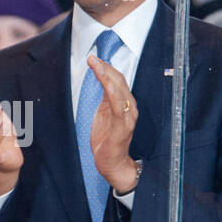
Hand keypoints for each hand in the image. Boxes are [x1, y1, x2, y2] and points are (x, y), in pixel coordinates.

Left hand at [87, 55, 139, 191]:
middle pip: (119, 82)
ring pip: (119, 91)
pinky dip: (113, 93)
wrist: (113, 163)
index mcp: (125, 104)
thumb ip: (106, 98)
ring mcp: (127, 118)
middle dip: (106, 68)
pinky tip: (106, 84)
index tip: (94, 59)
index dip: (107, 68)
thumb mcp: (104, 114)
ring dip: (107, 76)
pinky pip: (118, 107)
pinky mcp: (122, 127)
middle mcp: (129, 108)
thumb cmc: (108, 139)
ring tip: (96, 65)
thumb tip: (101, 79)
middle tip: (92, 58)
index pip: (118, 80)